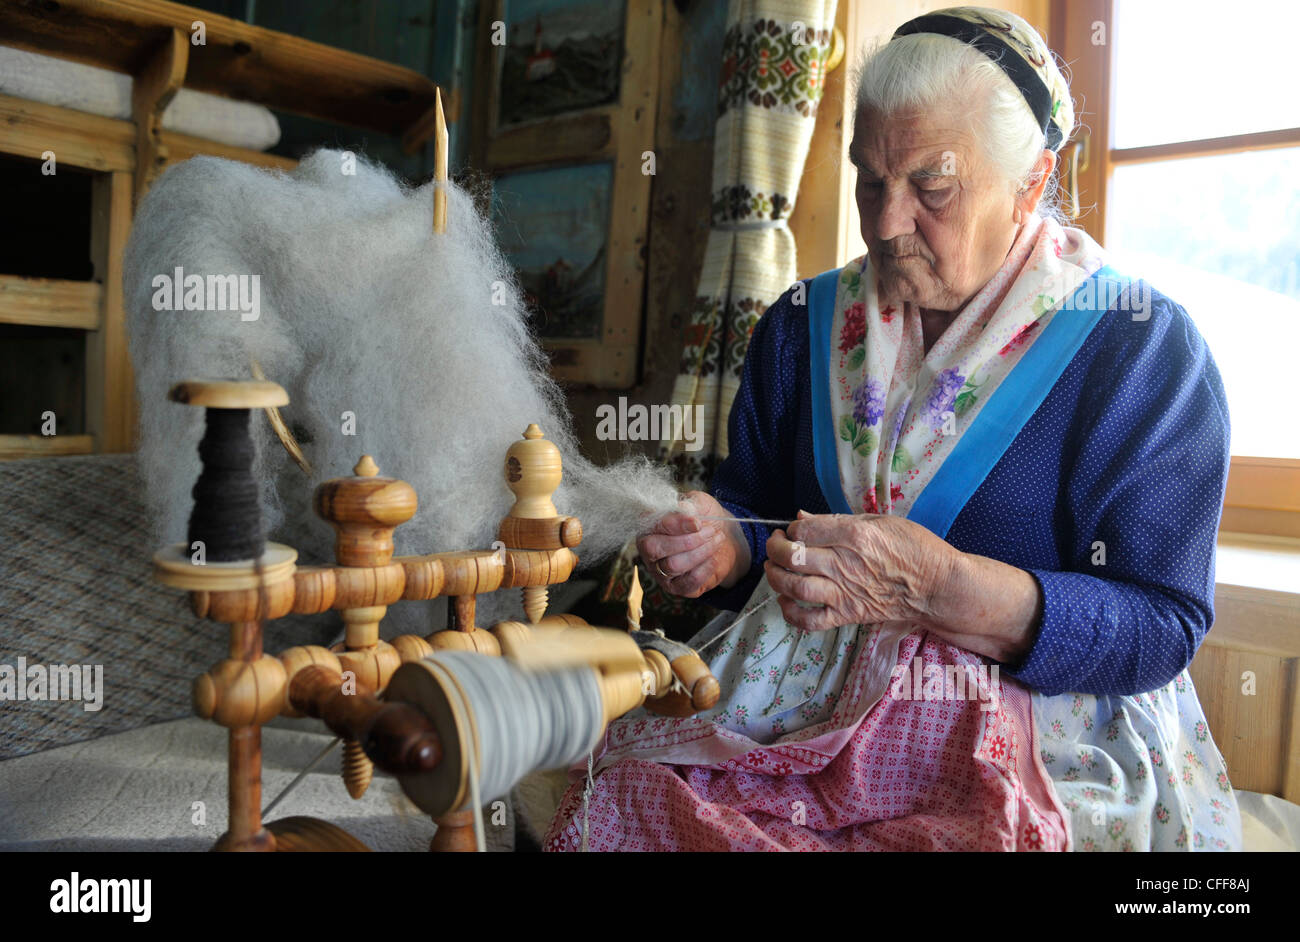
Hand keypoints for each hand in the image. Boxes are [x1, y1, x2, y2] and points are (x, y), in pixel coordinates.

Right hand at [636, 492, 749, 598]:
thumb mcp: (700, 504)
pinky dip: (705, 567)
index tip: (697, 522)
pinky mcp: (675, 586)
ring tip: (717, 540)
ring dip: (701, 552)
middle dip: (688, 540)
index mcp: (648, 525)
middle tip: (711, 531)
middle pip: (655, 549)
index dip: (675, 524)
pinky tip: (713, 557)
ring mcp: (659, 570)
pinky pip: (688, 581)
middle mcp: (648, 549)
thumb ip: (690, 504)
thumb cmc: (705, 520)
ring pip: (673, 565)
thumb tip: (682, 509)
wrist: (723, 540)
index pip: (653, 525)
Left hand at [764, 510, 1041, 662]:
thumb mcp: (881, 521)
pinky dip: (791, 613)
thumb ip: (837, 520)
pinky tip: (787, 601)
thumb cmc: (914, 548)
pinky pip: (810, 620)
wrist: (937, 587)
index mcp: (854, 535)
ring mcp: (844, 592)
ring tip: (774, 570)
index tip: (794, 530)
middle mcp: (844, 563)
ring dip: (776, 578)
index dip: (791, 529)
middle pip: (793, 557)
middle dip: (775, 549)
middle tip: (776, 546)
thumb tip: (801, 518)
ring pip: (794, 587)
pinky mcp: (847, 615)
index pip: (804, 530)